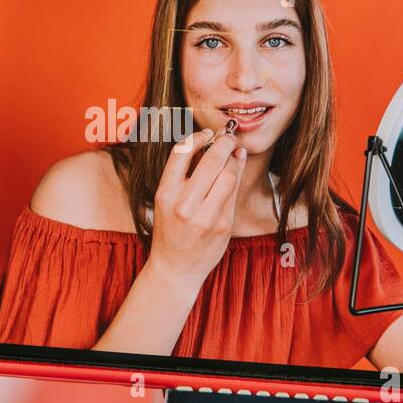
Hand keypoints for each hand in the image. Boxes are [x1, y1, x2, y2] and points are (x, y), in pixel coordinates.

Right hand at [147, 127, 246, 294]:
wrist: (175, 268)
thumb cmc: (170, 230)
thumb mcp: (166, 201)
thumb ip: (182, 175)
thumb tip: (207, 143)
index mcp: (165, 194)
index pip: (182, 153)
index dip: (198, 137)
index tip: (207, 134)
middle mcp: (185, 205)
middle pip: (211, 161)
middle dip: (224, 143)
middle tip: (229, 136)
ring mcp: (206, 216)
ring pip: (228, 175)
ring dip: (233, 160)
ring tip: (233, 153)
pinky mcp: (223, 225)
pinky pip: (234, 193)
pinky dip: (237, 176)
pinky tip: (236, 168)